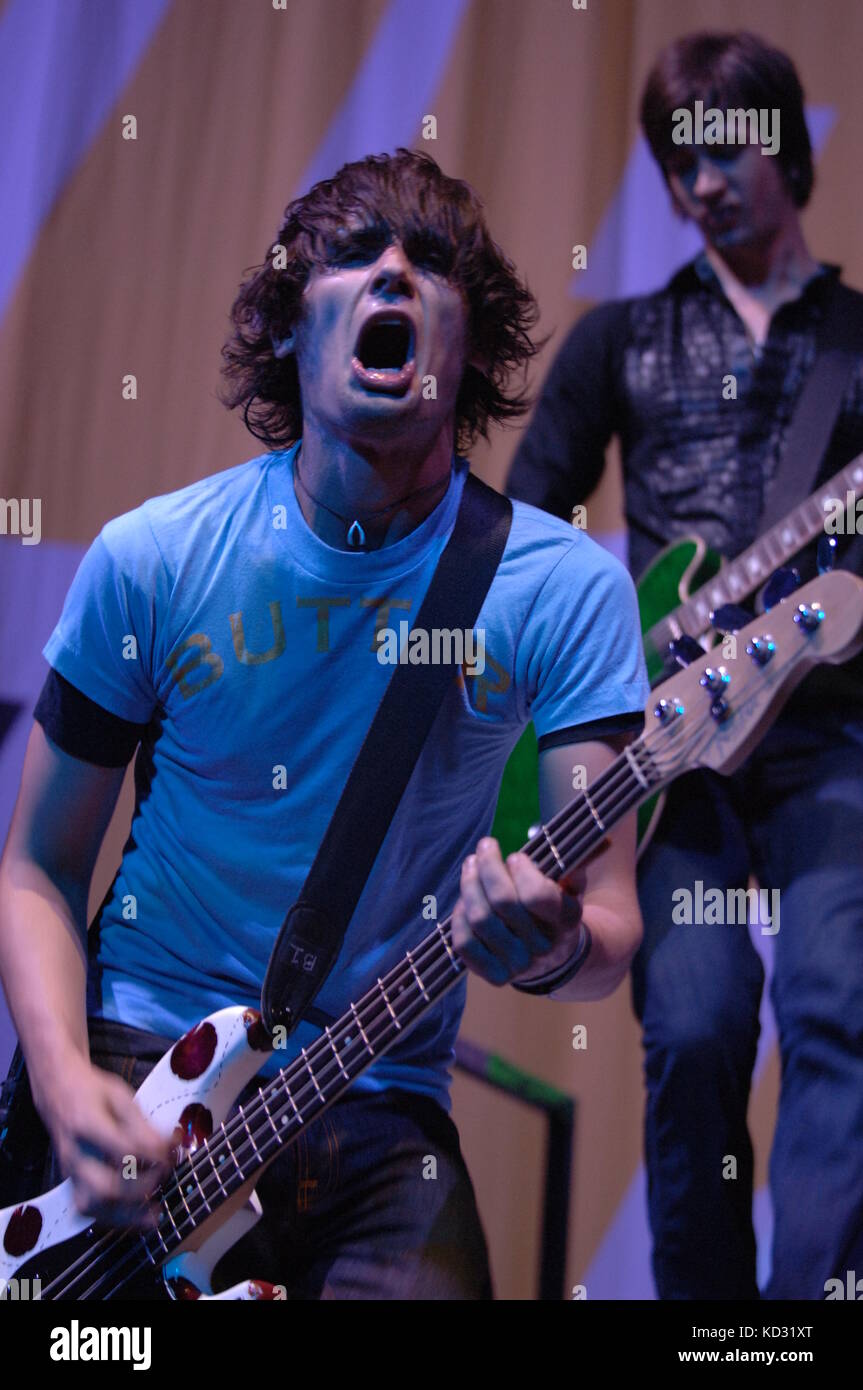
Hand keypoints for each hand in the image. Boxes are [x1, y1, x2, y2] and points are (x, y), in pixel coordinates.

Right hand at [36, 1056, 173, 1227]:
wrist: (58, 1092)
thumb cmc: (93, 1091)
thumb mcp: (121, 1096)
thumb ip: (143, 1124)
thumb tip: (168, 1147)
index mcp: (87, 1123)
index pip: (124, 1149)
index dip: (154, 1154)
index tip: (173, 1149)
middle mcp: (74, 1153)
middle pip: (105, 1186)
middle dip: (141, 1187)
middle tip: (164, 1174)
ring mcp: (70, 1171)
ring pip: (92, 1206)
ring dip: (126, 1215)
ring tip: (154, 1214)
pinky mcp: (71, 1182)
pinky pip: (88, 1210)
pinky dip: (113, 1218)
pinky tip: (136, 1218)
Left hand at [451, 837, 586, 985]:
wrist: (556, 956)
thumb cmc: (556, 907)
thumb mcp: (571, 885)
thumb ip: (574, 863)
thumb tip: (593, 841)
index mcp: (567, 921)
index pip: (537, 895)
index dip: (521, 871)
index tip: (516, 856)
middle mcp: (544, 946)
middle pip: (503, 902)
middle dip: (489, 866)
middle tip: (485, 846)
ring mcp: (519, 965)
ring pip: (480, 919)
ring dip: (470, 885)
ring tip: (471, 865)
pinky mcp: (495, 975)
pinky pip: (465, 943)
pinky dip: (459, 917)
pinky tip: (465, 900)